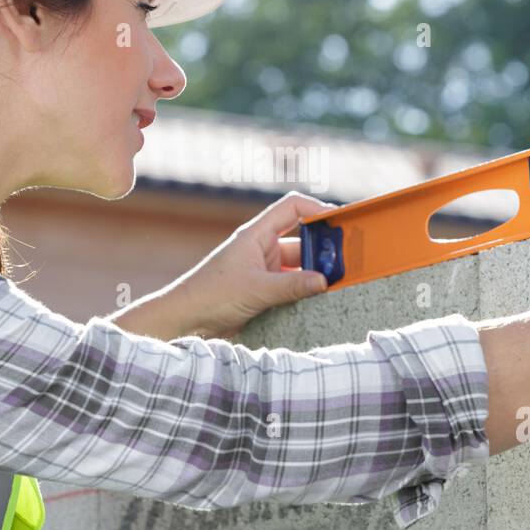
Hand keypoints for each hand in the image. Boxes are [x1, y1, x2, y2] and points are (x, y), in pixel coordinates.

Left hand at [170, 191, 339, 338]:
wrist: (184, 321)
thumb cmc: (210, 295)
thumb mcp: (256, 289)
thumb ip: (292, 286)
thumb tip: (324, 281)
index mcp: (256, 235)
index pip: (292, 208)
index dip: (317, 209)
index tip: (340, 222)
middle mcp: (261, 249)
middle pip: (302, 240)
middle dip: (323, 250)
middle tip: (345, 262)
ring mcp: (262, 270)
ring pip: (299, 266)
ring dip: (315, 274)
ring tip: (336, 285)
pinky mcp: (262, 291)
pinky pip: (291, 286)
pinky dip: (305, 291)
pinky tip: (319, 301)